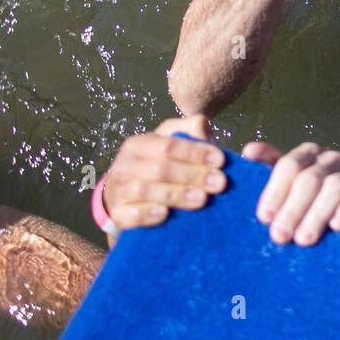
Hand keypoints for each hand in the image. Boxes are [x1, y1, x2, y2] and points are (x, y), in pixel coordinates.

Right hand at [103, 115, 226, 231]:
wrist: (125, 198)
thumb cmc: (157, 167)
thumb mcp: (170, 145)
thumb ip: (188, 131)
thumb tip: (201, 124)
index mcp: (139, 144)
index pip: (169, 145)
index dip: (196, 152)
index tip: (221, 160)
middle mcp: (124, 165)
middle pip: (161, 168)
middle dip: (193, 175)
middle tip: (220, 183)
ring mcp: (118, 190)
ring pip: (146, 190)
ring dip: (176, 195)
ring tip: (202, 199)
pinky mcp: (117, 214)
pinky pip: (131, 214)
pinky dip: (149, 214)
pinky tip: (166, 215)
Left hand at [242, 140, 339, 245]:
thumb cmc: (322, 181)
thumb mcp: (298, 170)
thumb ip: (272, 162)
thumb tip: (247, 152)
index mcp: (307, 153)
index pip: (288, 165)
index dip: (275, 191)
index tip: (263, 217)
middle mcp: (329, 159)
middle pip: (309, 180)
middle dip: (292, 209)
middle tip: (279, 236)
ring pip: (334, 188)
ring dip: (317, 214)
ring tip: (304, 239)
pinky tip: (337, 226)